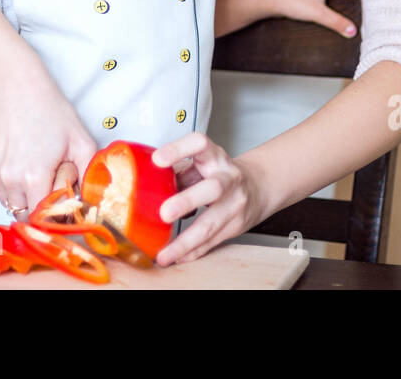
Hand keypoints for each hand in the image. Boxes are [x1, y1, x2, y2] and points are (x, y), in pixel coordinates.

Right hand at [0, 64, 97, 218]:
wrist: (16, 86)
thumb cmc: (50, 110)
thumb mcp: (81, 141)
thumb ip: (88, 175)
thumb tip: (91, 201)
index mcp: (34, 177)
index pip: (43, 218)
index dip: (55, 212)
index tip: (62, 199)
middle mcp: (9, 179)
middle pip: (24, 213)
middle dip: (38, 204)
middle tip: (49, 178)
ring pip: (9, 200)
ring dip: (22, 193)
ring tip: (33, 165)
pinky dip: (7, 178)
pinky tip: (18, 155)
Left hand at [149, 132, 266, 266]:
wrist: (257, 186)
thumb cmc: (218, 173)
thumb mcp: (201, 164)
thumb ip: (177, 173)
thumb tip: (142, 186)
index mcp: (214, 157)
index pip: (199, 144)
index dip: (179, 149)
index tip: (158, 159)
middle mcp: (228, 178)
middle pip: (212, 188)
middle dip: (187, 201)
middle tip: (164, 213)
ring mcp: (235, 203)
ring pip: (211, 224)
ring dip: (185, 241)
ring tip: (165, 254)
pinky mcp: (236, 225)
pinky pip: (212, 241)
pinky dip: (193, 251)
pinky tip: (177, 257)